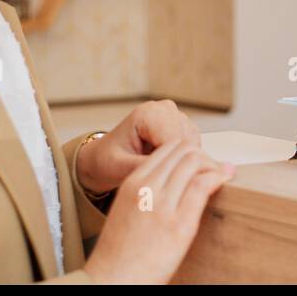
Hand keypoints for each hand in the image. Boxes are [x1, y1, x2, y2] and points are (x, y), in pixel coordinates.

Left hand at [75, 99, 200, 194]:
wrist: (102, 157)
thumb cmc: (108, 161)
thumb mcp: (123, 168)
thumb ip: (149, 167)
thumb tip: (172, 174)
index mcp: (149, 114)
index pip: (177, 141)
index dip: (177, 165)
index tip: (174, 186)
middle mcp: (164, 109)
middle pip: (188, 141)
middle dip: (181, 165)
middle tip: (168, 186)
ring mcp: (174, 115)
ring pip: (194, 144)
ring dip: (184, 163)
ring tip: (164, 176)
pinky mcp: (181, 125)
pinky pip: (194, 145)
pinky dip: (185, 160)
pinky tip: (168, 169)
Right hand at [83, 140, 234, 283]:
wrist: (112, 280)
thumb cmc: (119, 253)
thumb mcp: (127, 210)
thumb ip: (146, 192)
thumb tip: (174, 183)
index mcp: (133, 183)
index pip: (168, 148)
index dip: (190, 151)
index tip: (200, 163)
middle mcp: (147, 189)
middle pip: (184, 150)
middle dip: (204, 155)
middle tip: (215, 169)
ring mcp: (162, 206)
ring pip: (195, 162)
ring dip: (214, 165)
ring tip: (222, 176)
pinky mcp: (179, 225)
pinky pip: (203, 186)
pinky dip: (218, 178)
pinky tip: (224, 181)